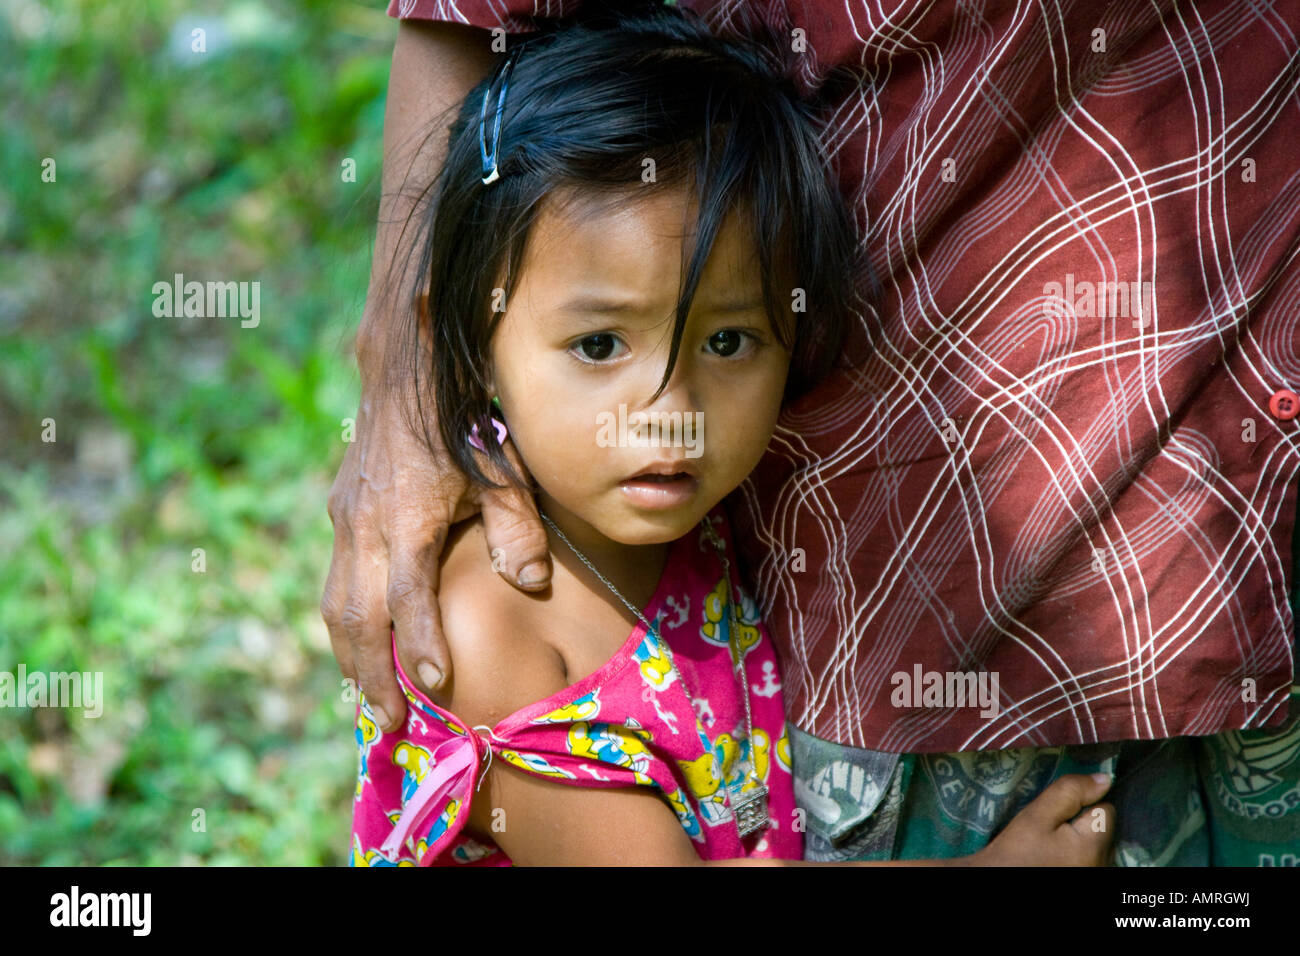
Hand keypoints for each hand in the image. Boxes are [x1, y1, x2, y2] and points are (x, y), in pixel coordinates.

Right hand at [321, 336, 550, 733]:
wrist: (405, 370)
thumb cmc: (463, 419)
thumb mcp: (502, 467)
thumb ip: (515, 526)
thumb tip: (530, 583)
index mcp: (405, 514)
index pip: (406, 595)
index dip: (417, 643)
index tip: (434, 686)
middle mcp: (363, 524)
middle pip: (354, 616)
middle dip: (369, 675)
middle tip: (391, 724)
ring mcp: (344, 520)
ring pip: (334, 605)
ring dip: (351, 659)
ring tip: (373, 704)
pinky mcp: (340, 516)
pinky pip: (334, 584)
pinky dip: (346, 627)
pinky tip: (366, 652)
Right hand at [969, 773, 1115, 865]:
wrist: (999, 877)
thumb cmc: (1015, 852)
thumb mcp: (1036, 816)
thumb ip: (1070, 793)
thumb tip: (1104, 779)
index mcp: (1093, 846)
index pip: (1105, 809)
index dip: (1081, 804)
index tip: (1057, 813)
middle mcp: (1102, 864)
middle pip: (1103, 829)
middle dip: (1082, 824)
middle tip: (1051, 830)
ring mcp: (1096, 873)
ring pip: (1097, 845)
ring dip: (1079, 840)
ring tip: (1052, 845)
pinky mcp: (1086, 878)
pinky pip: (1090, 859)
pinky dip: (1076, 854)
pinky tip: (1056, 857)